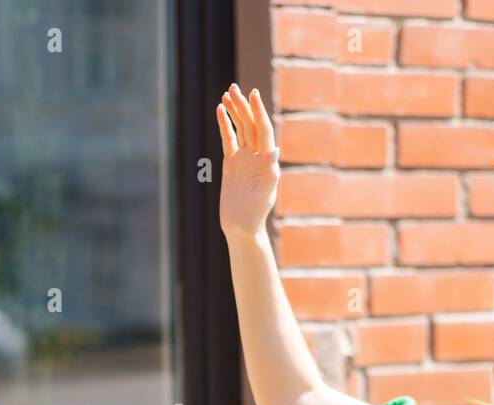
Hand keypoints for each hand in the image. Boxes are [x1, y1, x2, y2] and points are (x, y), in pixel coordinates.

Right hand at [215, 84, 279, 240]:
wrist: (241, 226)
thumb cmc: (255, 214)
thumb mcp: (265, 194)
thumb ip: (270, 173)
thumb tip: (274, 152)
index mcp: (267, 160)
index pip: (263, 129)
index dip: (258, 112)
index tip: (253, 94)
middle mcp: (257, 155)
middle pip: (250, 125)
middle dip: (243, 106)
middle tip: (234, 88)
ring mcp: (244, 158)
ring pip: (239, 129)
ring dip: (234, 111)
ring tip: (227, 93)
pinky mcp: (232, 163)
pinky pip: (228, 139)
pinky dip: (224, 125)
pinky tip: (219, 110)